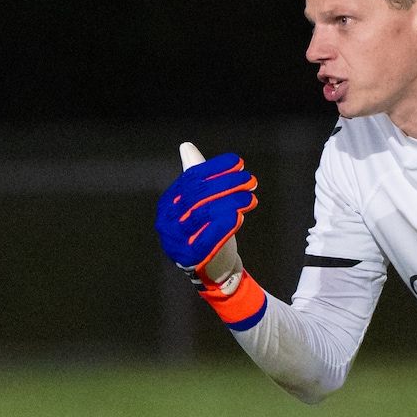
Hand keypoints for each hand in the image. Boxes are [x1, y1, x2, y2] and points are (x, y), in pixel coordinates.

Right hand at [156, 144, 255, 291]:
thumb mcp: (202, 203)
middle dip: (226, 184)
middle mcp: (168, 221)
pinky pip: (207, 238)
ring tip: (249, 197)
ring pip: (204, 214)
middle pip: (198, 195)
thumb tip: (186, 147)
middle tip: (249, 179)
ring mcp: (176, 241)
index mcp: (168, 203)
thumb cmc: (208, 231)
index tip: (238, 162)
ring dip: (230, 202)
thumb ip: (196, 177)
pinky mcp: (191, 258)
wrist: (214, 269)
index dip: (215, 169)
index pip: (191, 179)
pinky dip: (223, 225)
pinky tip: (239, 216)